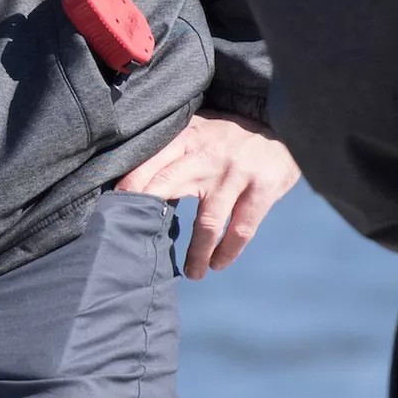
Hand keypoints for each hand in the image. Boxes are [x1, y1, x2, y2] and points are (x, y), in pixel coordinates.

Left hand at [118, 110, 300, 277]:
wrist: (282, 124)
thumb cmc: (229, 135)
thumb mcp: (199, 130)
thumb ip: (173, 151)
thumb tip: (136, 184)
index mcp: (187, 136)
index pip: (151, 163)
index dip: (131, 188)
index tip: (115, 213)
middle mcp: (207, 154)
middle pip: (168, 186)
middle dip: (147, 217)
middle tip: (136, 245)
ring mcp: (235, 173)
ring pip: (207, 222)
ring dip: (196, 253)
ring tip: (191, 273)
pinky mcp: (262, 189)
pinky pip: (240, 229)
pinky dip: (227, 252)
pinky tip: (218, 263)